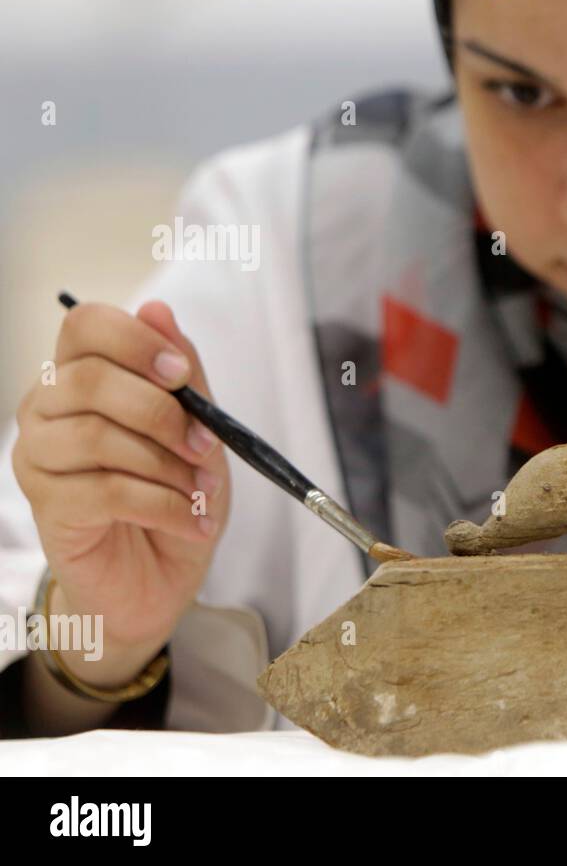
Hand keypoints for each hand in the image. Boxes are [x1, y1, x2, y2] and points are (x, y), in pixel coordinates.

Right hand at [12, 300, 231, 672]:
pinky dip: (165, 505)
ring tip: (203, 491)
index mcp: (83, 374)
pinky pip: (108, 490)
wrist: (159, 578)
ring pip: (99, 437)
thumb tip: (158, 309)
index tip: (181, 376)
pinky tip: (191, 521)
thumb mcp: (199, 431)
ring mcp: (38, 455)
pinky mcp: (46, 504)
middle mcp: (48, 407)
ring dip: (168, 466)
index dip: (134, 340)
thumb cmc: (176, 495)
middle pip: (90, 379)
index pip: (84, 324)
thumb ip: (183, 375)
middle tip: (206, 447)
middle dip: (164, 414)